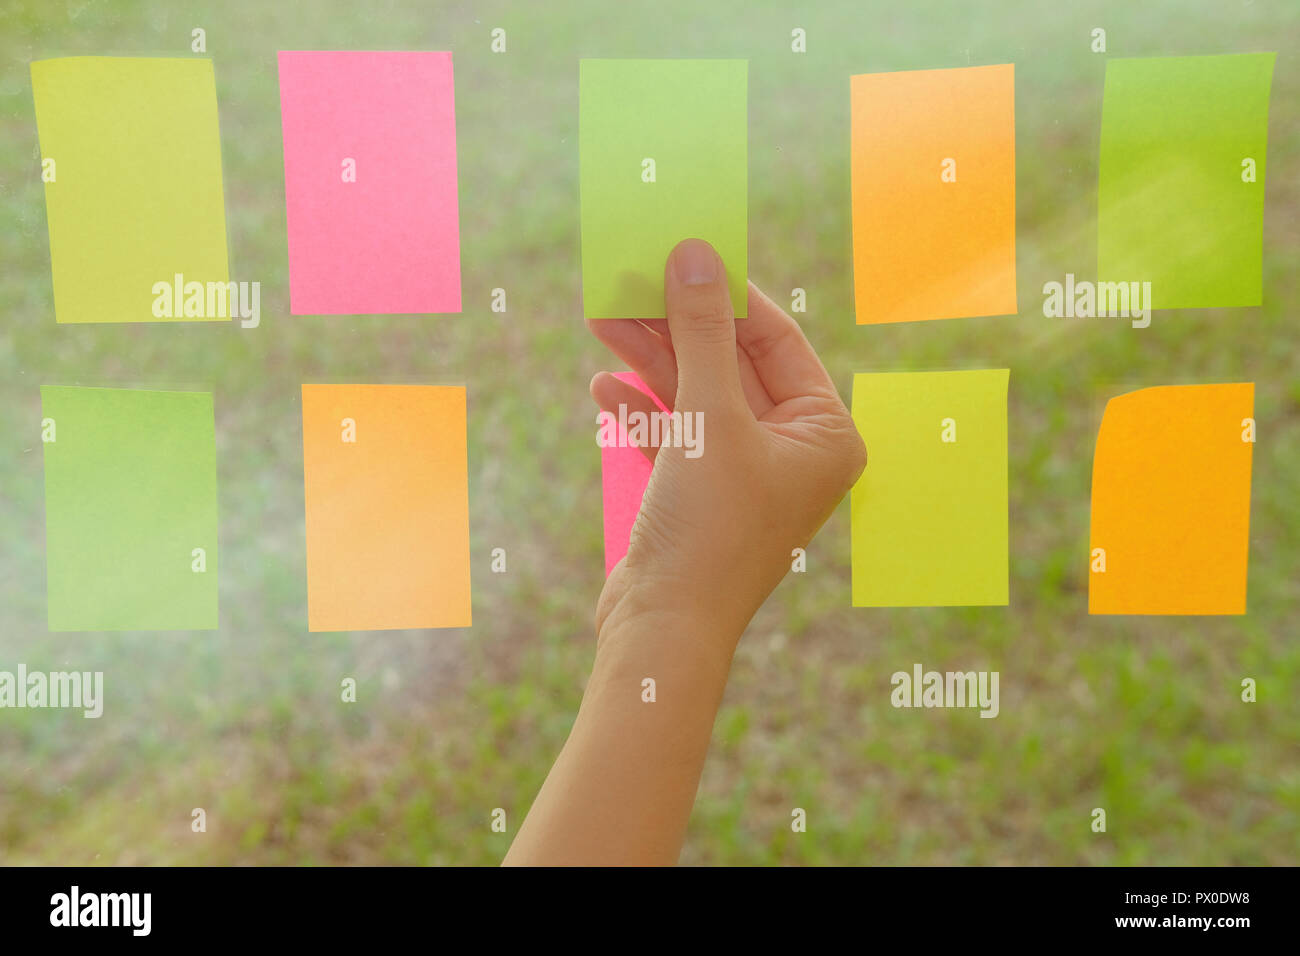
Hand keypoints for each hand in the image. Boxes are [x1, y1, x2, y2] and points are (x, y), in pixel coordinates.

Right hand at [588, 238, 866, 651]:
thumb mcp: (707, 417)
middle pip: (732, 364)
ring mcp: (747, 474)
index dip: (727, 294)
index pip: (777, 339)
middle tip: (628, 282)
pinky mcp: (703, 494)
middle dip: (677, 324)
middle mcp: (794, 451)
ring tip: (602, 317)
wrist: (662, 629)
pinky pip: (677, 435)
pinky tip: (604, 387)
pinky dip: (644, 411)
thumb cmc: (706, 528)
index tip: (682, 253)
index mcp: (826, 434)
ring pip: (698, 395)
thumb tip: (695, 254)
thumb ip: (701, 331)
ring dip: (651, 359)